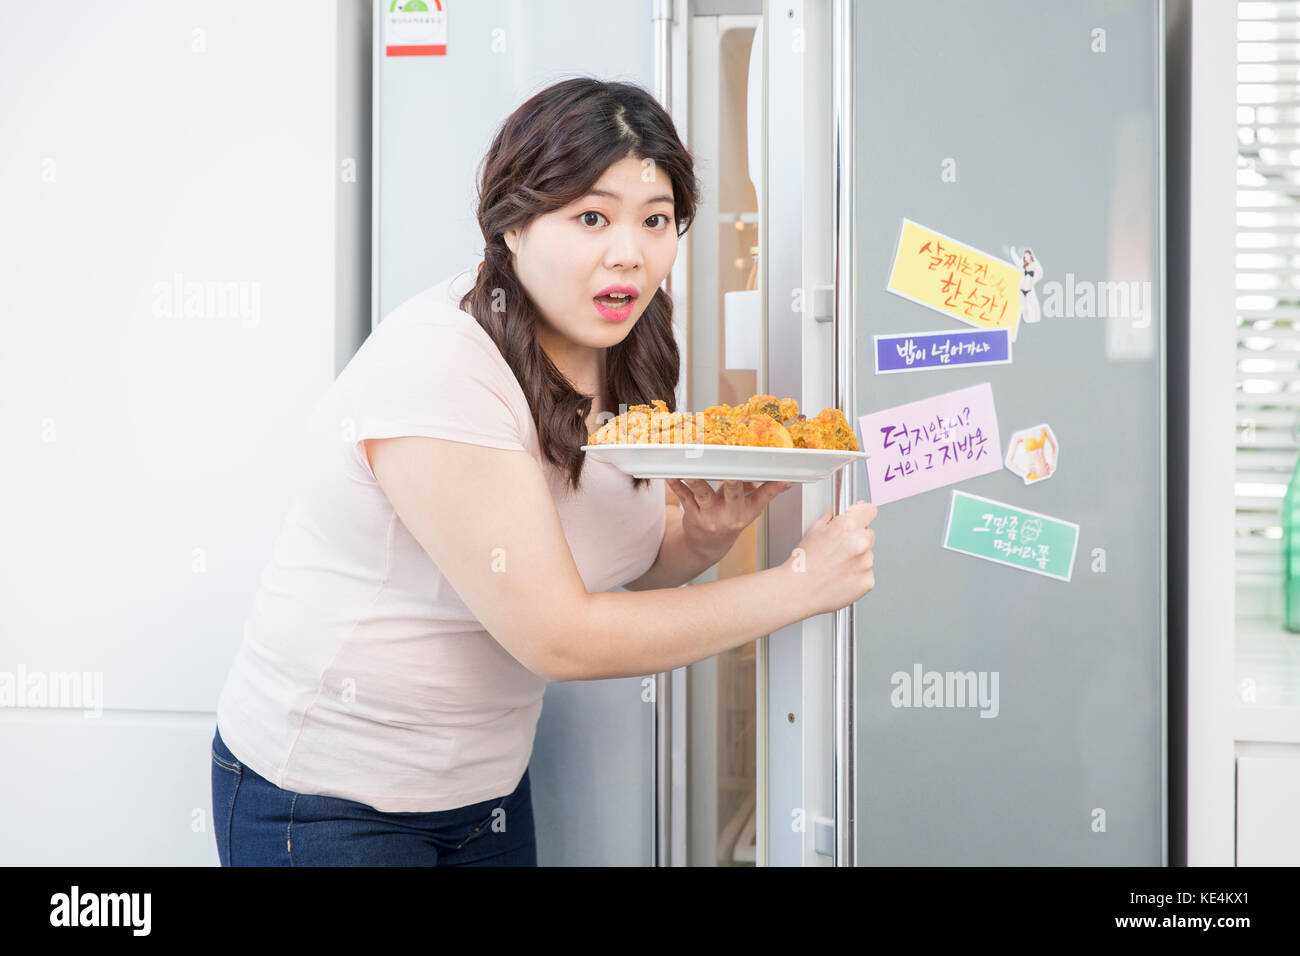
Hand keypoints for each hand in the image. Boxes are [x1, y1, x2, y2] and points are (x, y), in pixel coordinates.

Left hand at [666, 478, 795, 563]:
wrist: (708, 546)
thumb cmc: (729, 519)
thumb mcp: (749, 507)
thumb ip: (759, 488)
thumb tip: (774, 473)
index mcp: (749, 508)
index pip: (766, 494)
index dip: (777, 485)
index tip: (785, 475)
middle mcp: (731, 512)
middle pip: (733, 492)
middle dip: (733, 481)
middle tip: (732, 470)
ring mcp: (711, 514)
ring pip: (703, 493)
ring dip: (696, 481)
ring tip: (690, 469)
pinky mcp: (693, 514)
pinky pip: (684, 497)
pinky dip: (676, 485)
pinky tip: (670, 474)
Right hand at [784, 499, 876, 615]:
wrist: (798, 590)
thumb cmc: (802, 563)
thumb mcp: (814, 531)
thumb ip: (833, 517)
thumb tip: (842, 512)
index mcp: (846, 527)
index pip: (869, 510)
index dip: (862, 514)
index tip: (860, 518)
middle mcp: (860, 543)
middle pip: (869, 534)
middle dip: (857, 538)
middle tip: (839, 548)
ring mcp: (865, 563)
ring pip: (868, 555)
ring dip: (858, 558)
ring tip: (837, 565)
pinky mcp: (867, 581)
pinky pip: (868, 573)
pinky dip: (858, 575)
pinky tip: (841, 576)